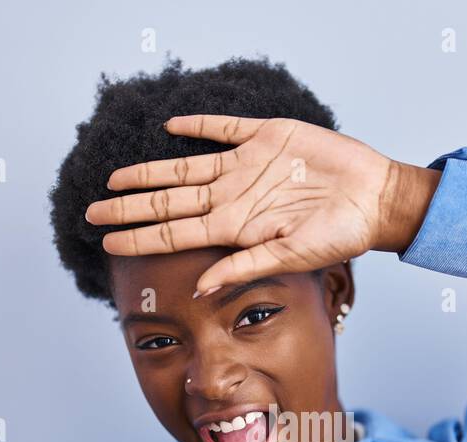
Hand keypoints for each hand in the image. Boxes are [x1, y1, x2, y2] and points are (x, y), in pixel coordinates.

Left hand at [84, 114, 438, 293]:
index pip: (174, 232)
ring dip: (149, 171)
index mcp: (235, 227)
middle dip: (128, 208)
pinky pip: (224, 129)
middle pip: (169, 201)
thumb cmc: (340, 235)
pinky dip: (198, 126)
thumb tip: (198, 289)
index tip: (105, 242)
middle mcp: (234, 197)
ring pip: (185, 167)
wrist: (376, 198)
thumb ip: (243, 266)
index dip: (138, 236)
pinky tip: (170, 128)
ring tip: (114, 178)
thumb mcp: (290, 255)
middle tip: (90, 213)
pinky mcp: (268, 136)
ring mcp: (248, 167)